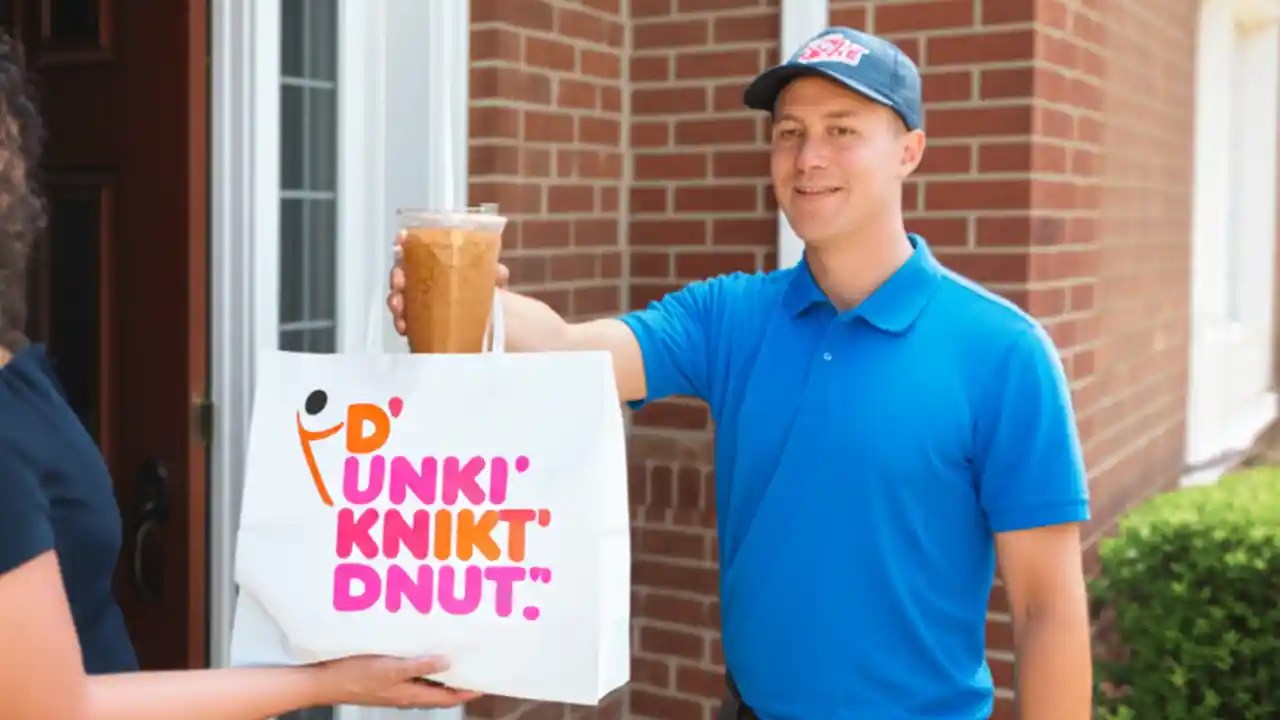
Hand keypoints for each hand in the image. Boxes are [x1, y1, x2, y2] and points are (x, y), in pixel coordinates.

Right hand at [311, 654, 480, 708]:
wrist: (322, 681)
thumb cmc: (352, 676)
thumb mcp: (389, 669)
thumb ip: (419, 666)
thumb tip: (448, 663)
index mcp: (410, 695)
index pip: (448, 698)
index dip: (469, 691)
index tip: (488, 682)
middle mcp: (405, 693)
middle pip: (441, 690)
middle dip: (459, 679)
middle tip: (476, 663)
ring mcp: (394, 686)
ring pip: (426, 680)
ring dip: (442, 670)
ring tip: (457, 652)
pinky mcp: (384, 677)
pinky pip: (410, 671)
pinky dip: (422, 662)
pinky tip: (423, 647)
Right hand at [387, 232, 510, 336]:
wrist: (490, 322)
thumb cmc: (484, 293)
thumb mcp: (490, 279)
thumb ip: (495, 273)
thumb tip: (499, 272)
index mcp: (436, 262)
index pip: (414, 247)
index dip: (404, 241)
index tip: (400, 240)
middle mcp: (423, 279)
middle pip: (401, 273)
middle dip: (396, 276)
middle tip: (399, 280)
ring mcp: (418, 301)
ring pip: (398, 297)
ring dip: (395, 300)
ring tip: (400, 306)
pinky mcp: (418, 323)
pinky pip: (403, 322)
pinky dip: (401, 323)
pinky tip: (404, 326)